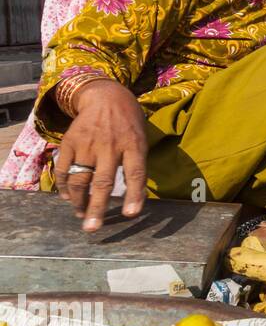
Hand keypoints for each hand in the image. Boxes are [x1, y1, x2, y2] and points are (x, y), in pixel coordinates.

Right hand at [53, 78, 147, 230]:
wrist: (106, 97)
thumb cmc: (129, 125)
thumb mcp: (141, 140)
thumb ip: (136, 166)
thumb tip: (134, 199)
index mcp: (134, 145)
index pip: (135, 173)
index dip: (134, 195)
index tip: (131, 214)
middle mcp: (110, 145)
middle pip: (103, 181)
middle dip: (97, 208)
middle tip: (92, 228)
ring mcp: (88, 143)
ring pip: (80, 179)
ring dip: (79, 201)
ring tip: (81, 215)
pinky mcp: (70, 141)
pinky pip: (64, 169)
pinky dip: (64, 186)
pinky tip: (68, 197)